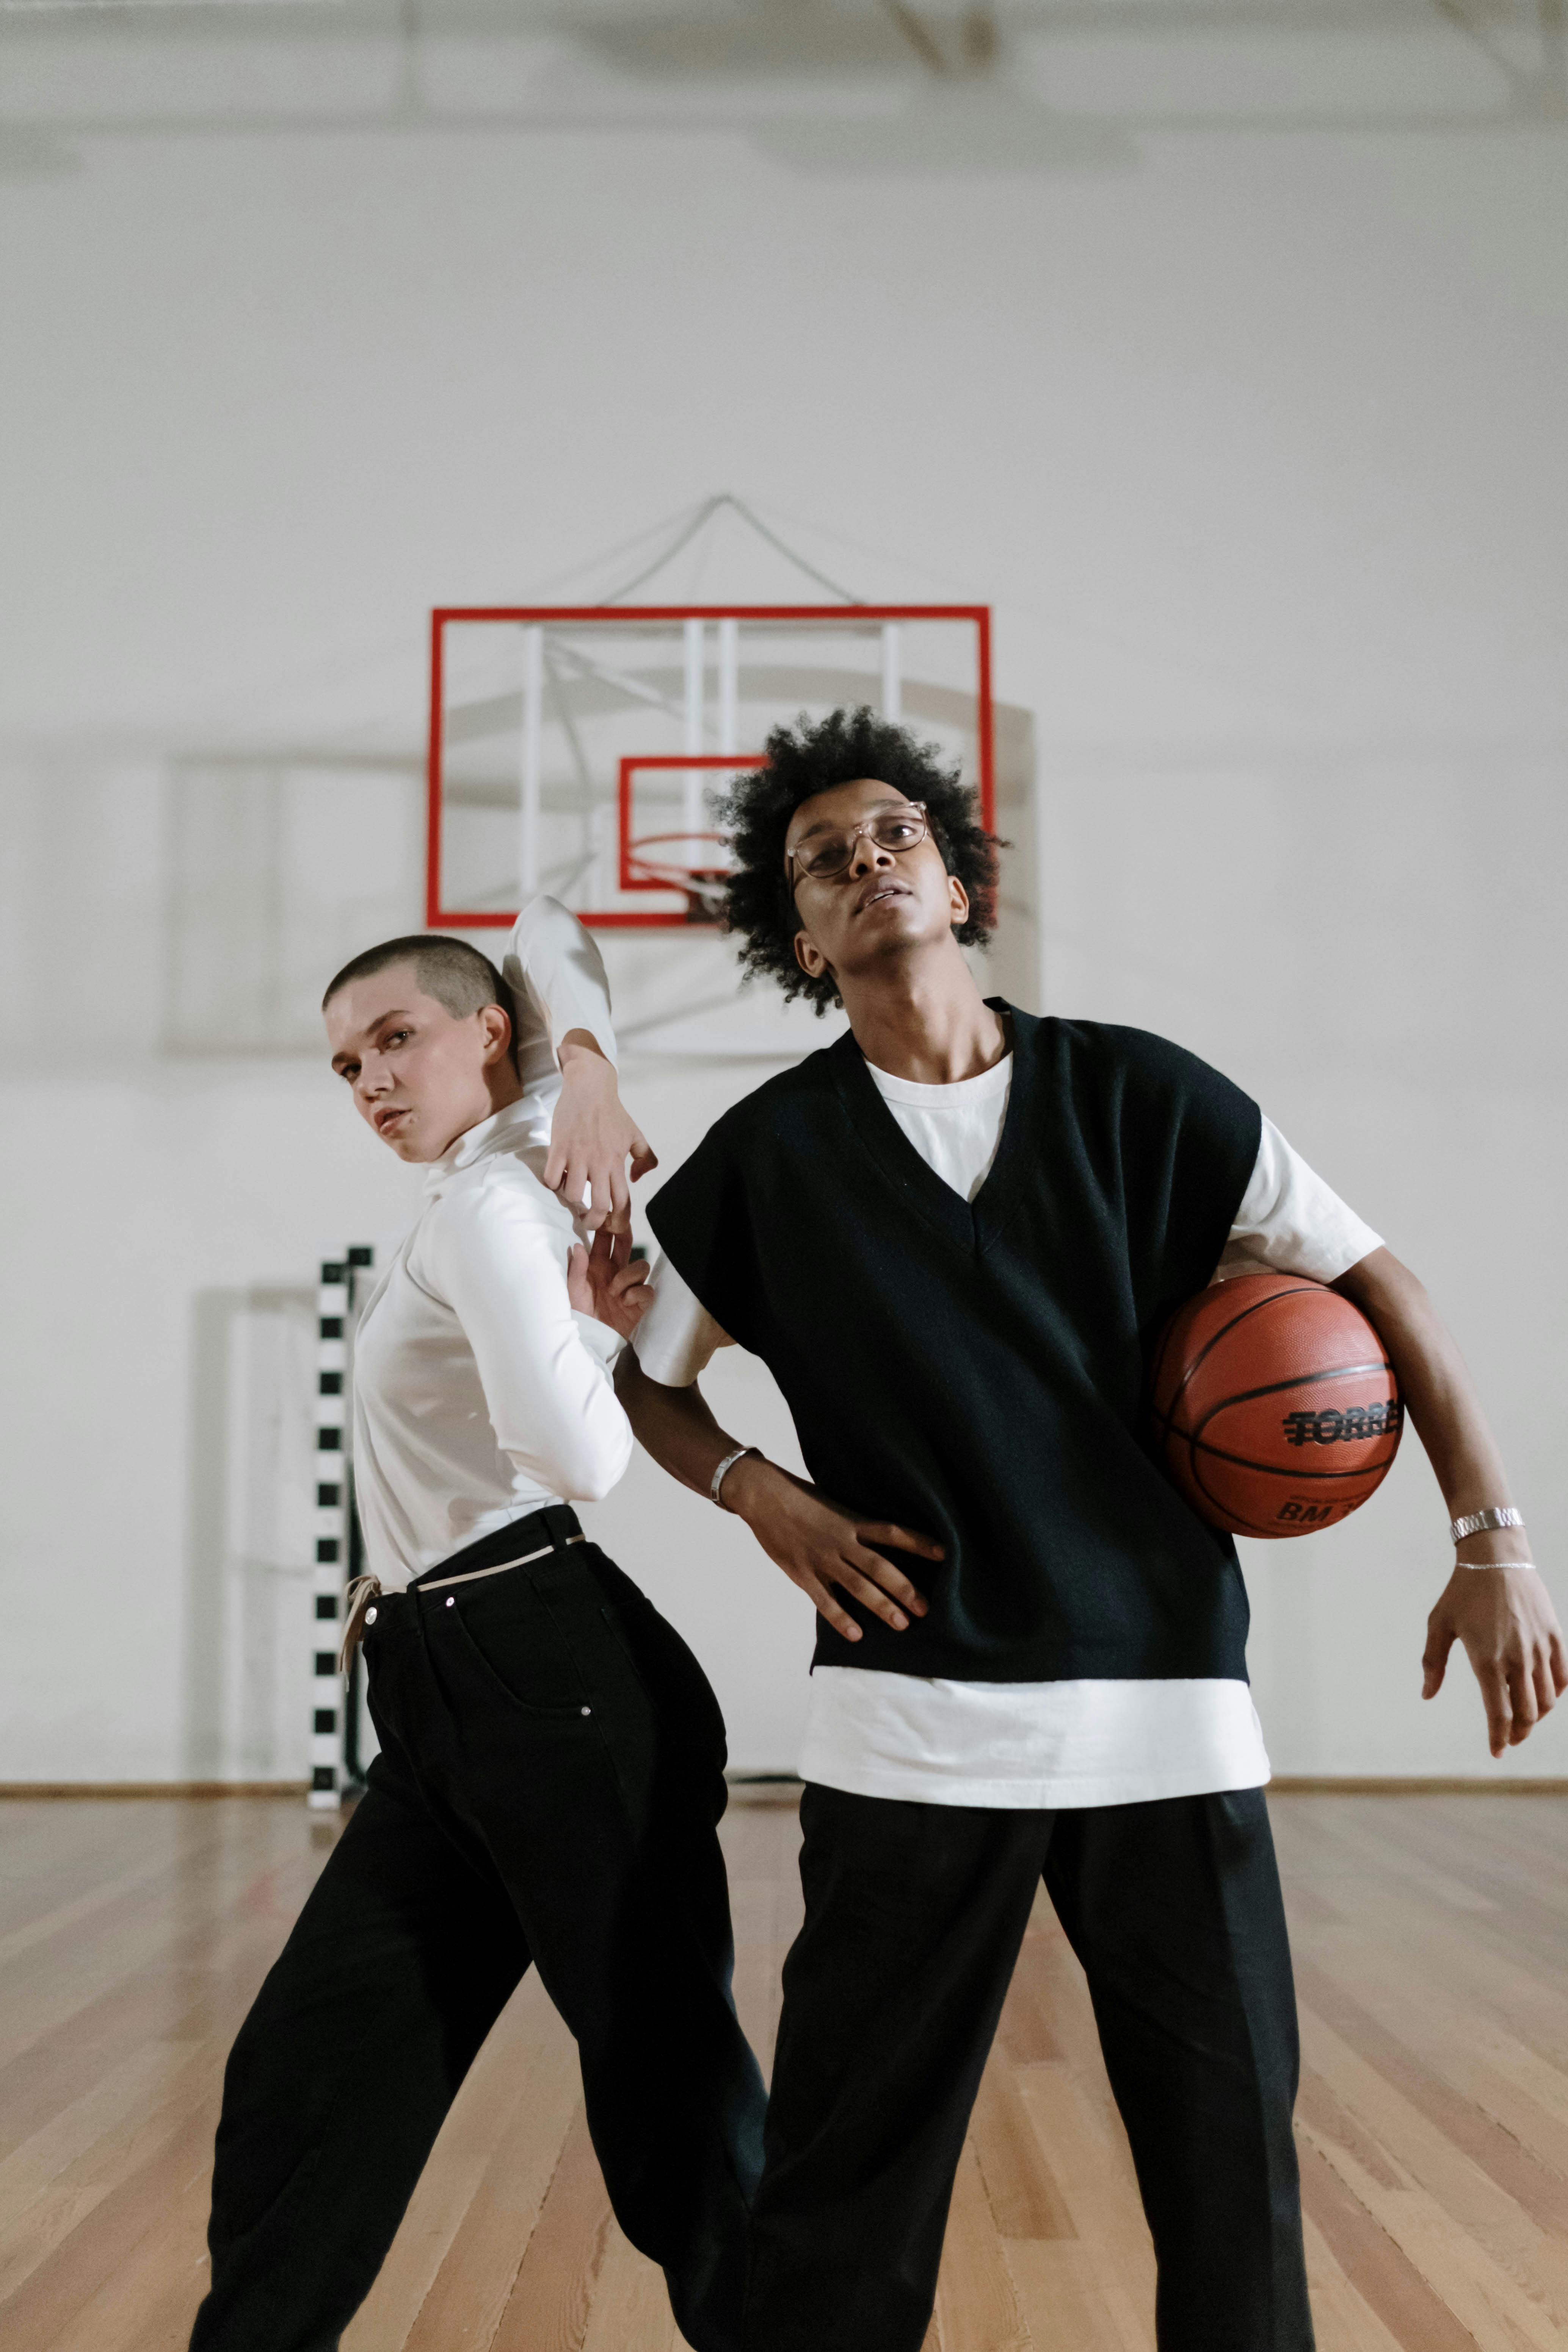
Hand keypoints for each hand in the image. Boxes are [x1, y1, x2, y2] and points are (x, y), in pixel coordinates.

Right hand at [546, 1034, 656, 1234]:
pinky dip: (553, 1184)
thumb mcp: (635, 1134)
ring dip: (571, 1200)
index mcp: (617, 1162)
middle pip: (599, 1205)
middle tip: (588, 1222)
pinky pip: (552, 1177)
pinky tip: (557, 1177)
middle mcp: (599, 1162)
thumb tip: (636, 1180)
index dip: (618, 1221)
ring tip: (571, 1194)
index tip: (612, 1227)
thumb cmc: (612, 1112)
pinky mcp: (559, 1147)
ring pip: (573, 1195)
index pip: (622, 1201)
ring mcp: (577, 1155)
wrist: (590, 1087)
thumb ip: (645, 1158)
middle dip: (594, 1222)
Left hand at [568, 1226, 651, 1340]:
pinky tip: (624, 1301)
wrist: (587, 1339)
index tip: (605, 1215)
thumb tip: (577, 1245)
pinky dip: (637, 1293)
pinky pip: (647, 1289)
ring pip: (642, 1265)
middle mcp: (614, 1271)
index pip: (606, 1238)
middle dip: (625, 1233)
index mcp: (597, 1264)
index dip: (608, 1225)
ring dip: (628, 1275)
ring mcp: (628, 1286)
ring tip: (614, 1291)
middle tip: (619, 1227)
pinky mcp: (639, 1303)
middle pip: (626, 1243)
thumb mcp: (571, 1290)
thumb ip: (576, 1269)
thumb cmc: (577, 1314)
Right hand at [721, 1455, 940, 1642]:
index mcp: (852, 1521)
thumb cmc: (802, 1498)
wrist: (764, 1498)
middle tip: (926, 1609)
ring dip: (882, 1606)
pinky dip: (841, 1618)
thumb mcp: (835, 1504)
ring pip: (857, 1587)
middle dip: (905, 1589)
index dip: (920, 1543)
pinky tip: (857, 1634)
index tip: (945, 1554)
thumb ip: (857, 1523)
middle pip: (880, 1567)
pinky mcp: (802, 1574)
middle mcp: (842, 1542)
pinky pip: (825, 1601)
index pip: (893, 1533)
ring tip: (903, 1624)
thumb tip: (884, 1536)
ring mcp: (822, 1560)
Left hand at [1422, 1563, 1567, 1757]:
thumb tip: (1427, 1695)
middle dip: (1518, 1733)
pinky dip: (1556, 1694)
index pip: (1499, 1714)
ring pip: (1547, 1699)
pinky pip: (1563, 1677)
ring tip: (1523, 1719)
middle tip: (1509, 1739)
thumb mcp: (1439, 1625)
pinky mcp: (1555, 1636)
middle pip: (1527, 1714)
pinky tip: (1543, 1697)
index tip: (1496, 1752)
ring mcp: (1540, 1648)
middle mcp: (1517, 1659)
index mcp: (1487, 1660)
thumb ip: (1433, 1663)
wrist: (1496, 1558)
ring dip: (1536, 1716)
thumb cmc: (1462, 1591)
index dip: (1499, 1738)